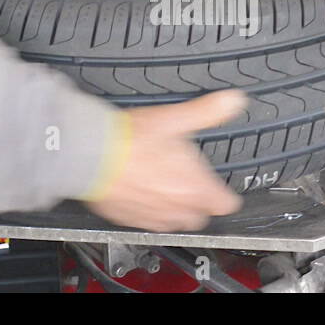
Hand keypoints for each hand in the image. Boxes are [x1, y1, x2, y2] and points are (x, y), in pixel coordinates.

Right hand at [86, 90, 246, 232]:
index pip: (226, 204)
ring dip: (175, 210)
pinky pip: (148, 224)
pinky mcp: (129, 220)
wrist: (91, 154)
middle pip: (201, 216)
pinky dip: (149, 212)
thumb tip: (233, 100)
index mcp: (195, 188)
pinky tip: (141, 193)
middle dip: (199, 203)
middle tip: (188, 182)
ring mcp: (153, 217)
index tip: (218, 185)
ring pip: (175, 223)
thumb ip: (208, 111)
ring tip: (164, 188)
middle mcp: (177, 208)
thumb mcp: (175, 118)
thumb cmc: (132, 139)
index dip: (224, 194)